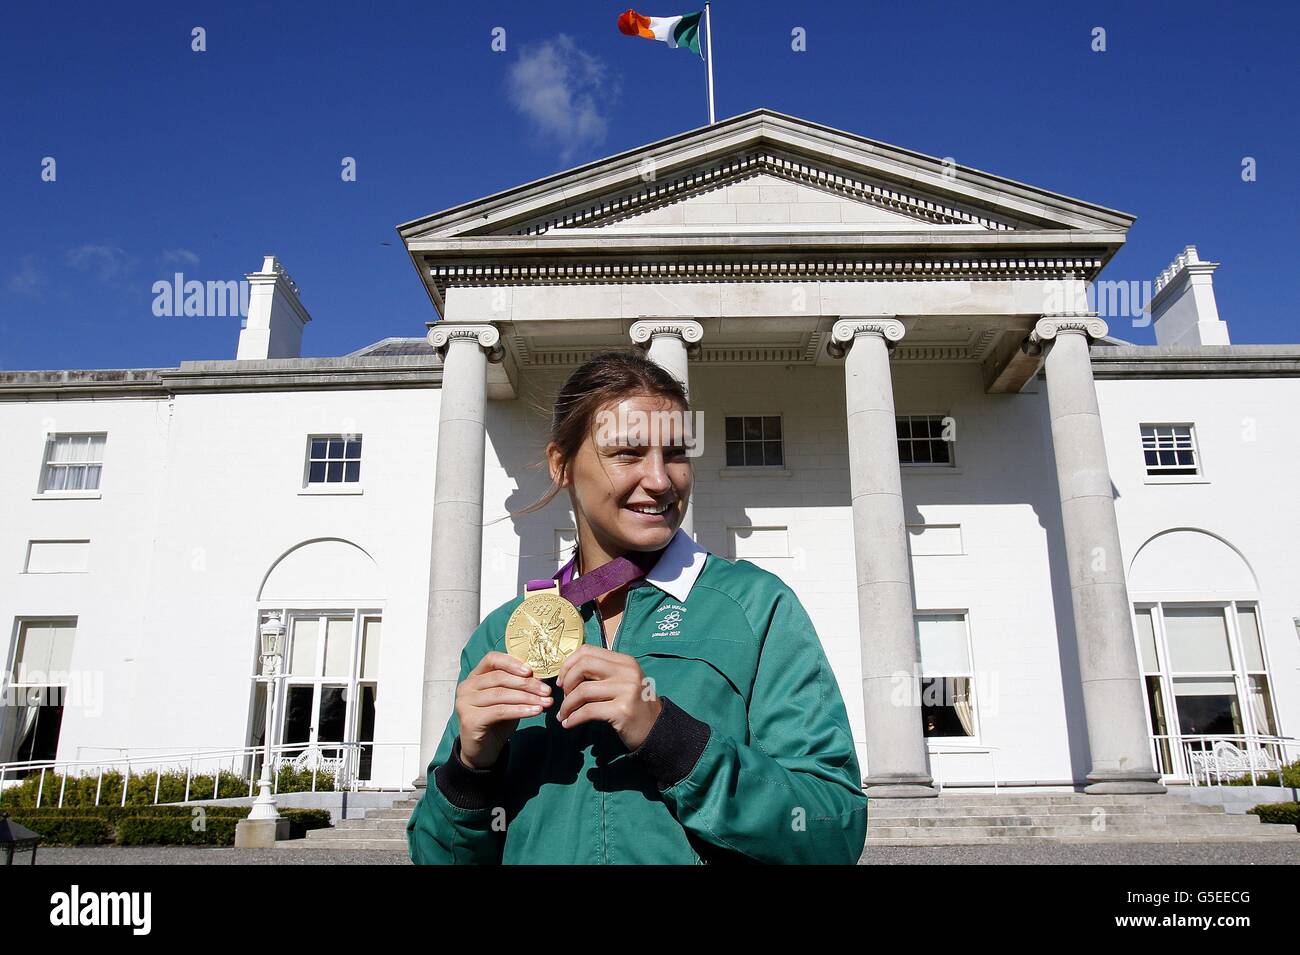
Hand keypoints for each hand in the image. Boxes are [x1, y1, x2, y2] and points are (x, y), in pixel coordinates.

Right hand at [455, 651, 552, 768]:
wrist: (483, 751)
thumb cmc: (497, 722)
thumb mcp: (510, 700)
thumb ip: (519, 687)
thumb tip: (542, 678)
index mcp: (475, 676)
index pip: (492, 659)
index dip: (512, 663)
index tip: (531, 671)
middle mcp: (466, 687)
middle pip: (500, 678)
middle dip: (527, 684)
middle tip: (547, 691)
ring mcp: (465, 703)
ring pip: (501, 694)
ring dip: (527, 698)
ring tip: (546, 703)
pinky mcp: (470, 719)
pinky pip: (500, 711)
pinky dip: (520, 710)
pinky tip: (535, 711)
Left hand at [555, 645, 662, 750]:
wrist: (655, 729)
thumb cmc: (633, 705)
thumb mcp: (622, 681)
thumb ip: (602, 672)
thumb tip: (568, 672)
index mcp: (625, 661)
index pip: (588, 651)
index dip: (569, 664)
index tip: (562, 680)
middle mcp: (627, 672)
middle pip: (584, 666)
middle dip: (567, 681)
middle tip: (563, 696)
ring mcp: (626, 691)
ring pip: (583, 690)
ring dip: (567, 705)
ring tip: (563, 714)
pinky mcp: (621, 711)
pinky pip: (588, 711)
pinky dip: (573, 718)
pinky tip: (568, 723)